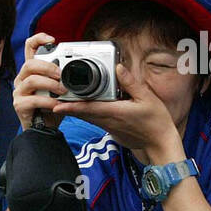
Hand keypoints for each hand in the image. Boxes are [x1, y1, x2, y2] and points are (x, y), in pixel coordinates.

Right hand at [13, 32, 65, 130]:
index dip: (39, 39)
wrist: (45, 130)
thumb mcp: (60, 87)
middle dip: (48, 67)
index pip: (30, 47)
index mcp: (32, 70)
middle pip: (30, 63)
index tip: (53, 40)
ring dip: (50, 84)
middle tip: (61, 75)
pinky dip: (48, 101)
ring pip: (31, 80)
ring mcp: (19, 92)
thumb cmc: (53, 107)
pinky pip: (33, 99)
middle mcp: (22, 78)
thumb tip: (82, 61)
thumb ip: (65, 75)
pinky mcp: (19, 105)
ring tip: (62, 91)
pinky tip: (57, 105)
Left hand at [54, 64, 184, 164]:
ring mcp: (108, 126)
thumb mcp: (147, 98)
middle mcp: (107, 120)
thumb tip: (118, 68)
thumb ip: (131, 83)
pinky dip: (84, 114)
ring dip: (73, 110)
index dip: (71, 106)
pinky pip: (93, 120)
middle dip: (66, 107)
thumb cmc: (156, 121)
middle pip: (81, 113)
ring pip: (86, 117)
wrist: (159, 143)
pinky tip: (79, 108)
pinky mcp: (110, 129)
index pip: (88, 108)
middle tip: (51, 100)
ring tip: (59, 103)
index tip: (57, 105)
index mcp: (114, 112)